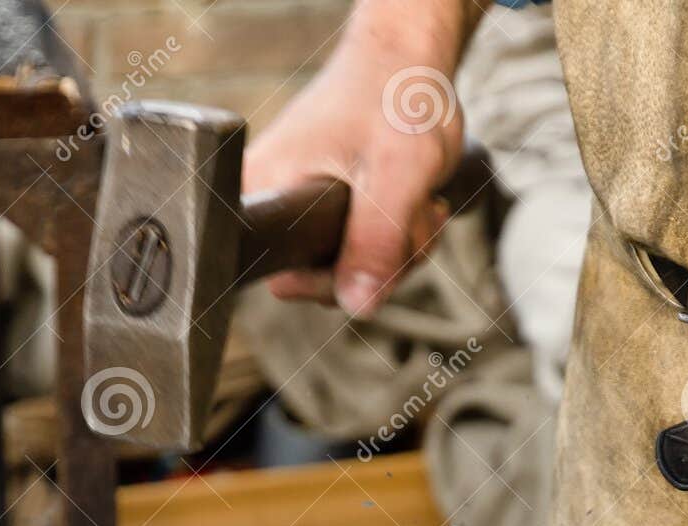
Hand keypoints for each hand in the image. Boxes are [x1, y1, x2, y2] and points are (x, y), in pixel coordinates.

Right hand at [241, 1, 471, 313]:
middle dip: (386, 260)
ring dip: (402, 247)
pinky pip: (363, 248)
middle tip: (417, 213)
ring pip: (354, 268)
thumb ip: (374, 242)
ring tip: (422, 201)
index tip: (386, 242)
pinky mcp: (327, 206)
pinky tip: (417, 203)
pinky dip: (400, 235)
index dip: (344, 278)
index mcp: (265, 192)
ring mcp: (301, 205)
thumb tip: (358, 306)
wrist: (410, 58)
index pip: (291, 280)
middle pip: (327, 280)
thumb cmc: (396, 97)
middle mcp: (273, 201)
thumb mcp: (396, 176)